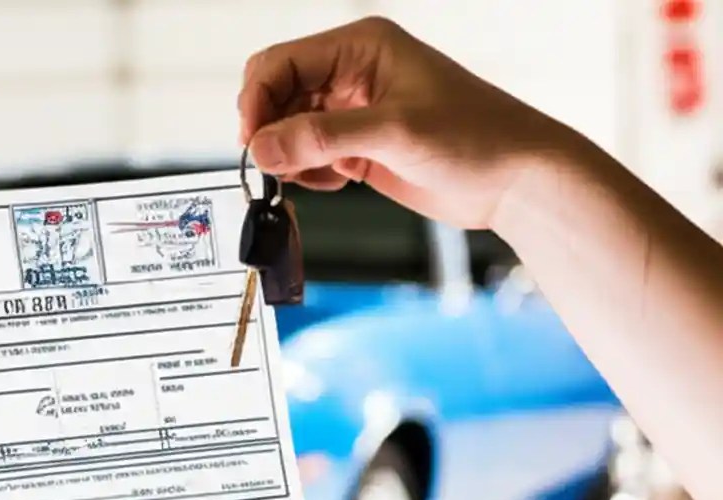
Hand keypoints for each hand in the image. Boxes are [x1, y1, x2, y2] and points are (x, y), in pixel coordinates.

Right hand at [238, 16, 577, 229]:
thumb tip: (261, 148)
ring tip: (308, 177)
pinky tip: (332, 184)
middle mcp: (350, 73)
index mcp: (360, 47)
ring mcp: (353, 111)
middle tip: (272, 165)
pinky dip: (305, 172)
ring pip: (287, 127)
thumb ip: (321, 138)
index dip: (257, 101)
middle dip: (267, 129)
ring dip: (285, 155)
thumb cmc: (477, 139)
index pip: (280, 63)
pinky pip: (307, 155)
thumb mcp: (394, 132)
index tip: (252, 142)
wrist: (516, 181)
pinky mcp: (358, 147)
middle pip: (276, 93)